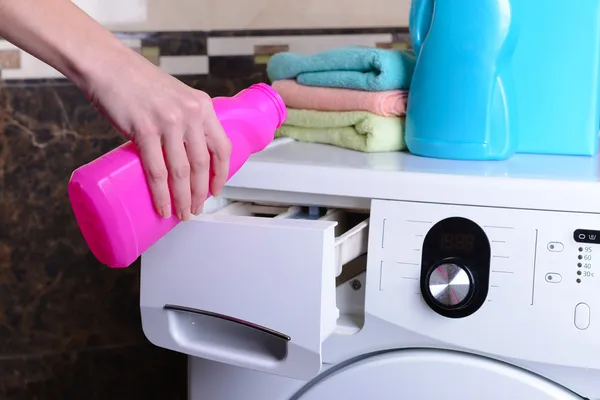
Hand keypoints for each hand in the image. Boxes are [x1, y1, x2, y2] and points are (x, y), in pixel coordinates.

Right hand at [84, 49, 230, 220]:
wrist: (107, 64)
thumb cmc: (136, 82)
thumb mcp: (175, 97)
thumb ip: (185, 121)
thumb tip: (185, 154)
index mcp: (202, 106)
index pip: (222, 147)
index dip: (221, 174)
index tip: (216, 190)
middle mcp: (191, 114)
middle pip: (203, 164)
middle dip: (201, 193)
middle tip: (197, 209)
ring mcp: (169, 122)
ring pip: (182, 172)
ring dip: (183, 198)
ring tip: (182, 213)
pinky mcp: (145, 130)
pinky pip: (157, 171)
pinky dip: (161, 193)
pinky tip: (162, 206)